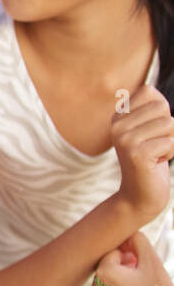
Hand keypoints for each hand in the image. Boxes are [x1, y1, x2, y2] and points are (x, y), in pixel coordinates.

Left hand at [91, 230, 173, 285]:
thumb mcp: (152, 261)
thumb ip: (138, 240)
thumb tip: (126, 231)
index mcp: (105, 272)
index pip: (113, 251)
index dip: (129, 254)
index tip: (141, 262)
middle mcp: (95, 285)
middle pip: (108, 263)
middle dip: (124, 264)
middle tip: (141, 272)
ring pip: (108, 275)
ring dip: (121, 274)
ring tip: (138, 283)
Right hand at [112, 85, 173, 224]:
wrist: (139, 196)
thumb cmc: (152, 159)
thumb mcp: (151, 129)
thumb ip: (155, 109)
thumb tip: (152, 89)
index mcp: (118, 117)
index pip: (149, 92)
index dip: (161, 110)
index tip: (151, 131)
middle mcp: (116, 125)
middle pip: (162, 107)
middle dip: (169, 127)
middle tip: (155, 145)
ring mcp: (124, 139)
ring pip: (169, 124)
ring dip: (171, 141)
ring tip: (155, 154)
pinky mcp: (136, 153)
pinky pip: (171, 142)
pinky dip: (170, 153)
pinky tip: (155, 163)